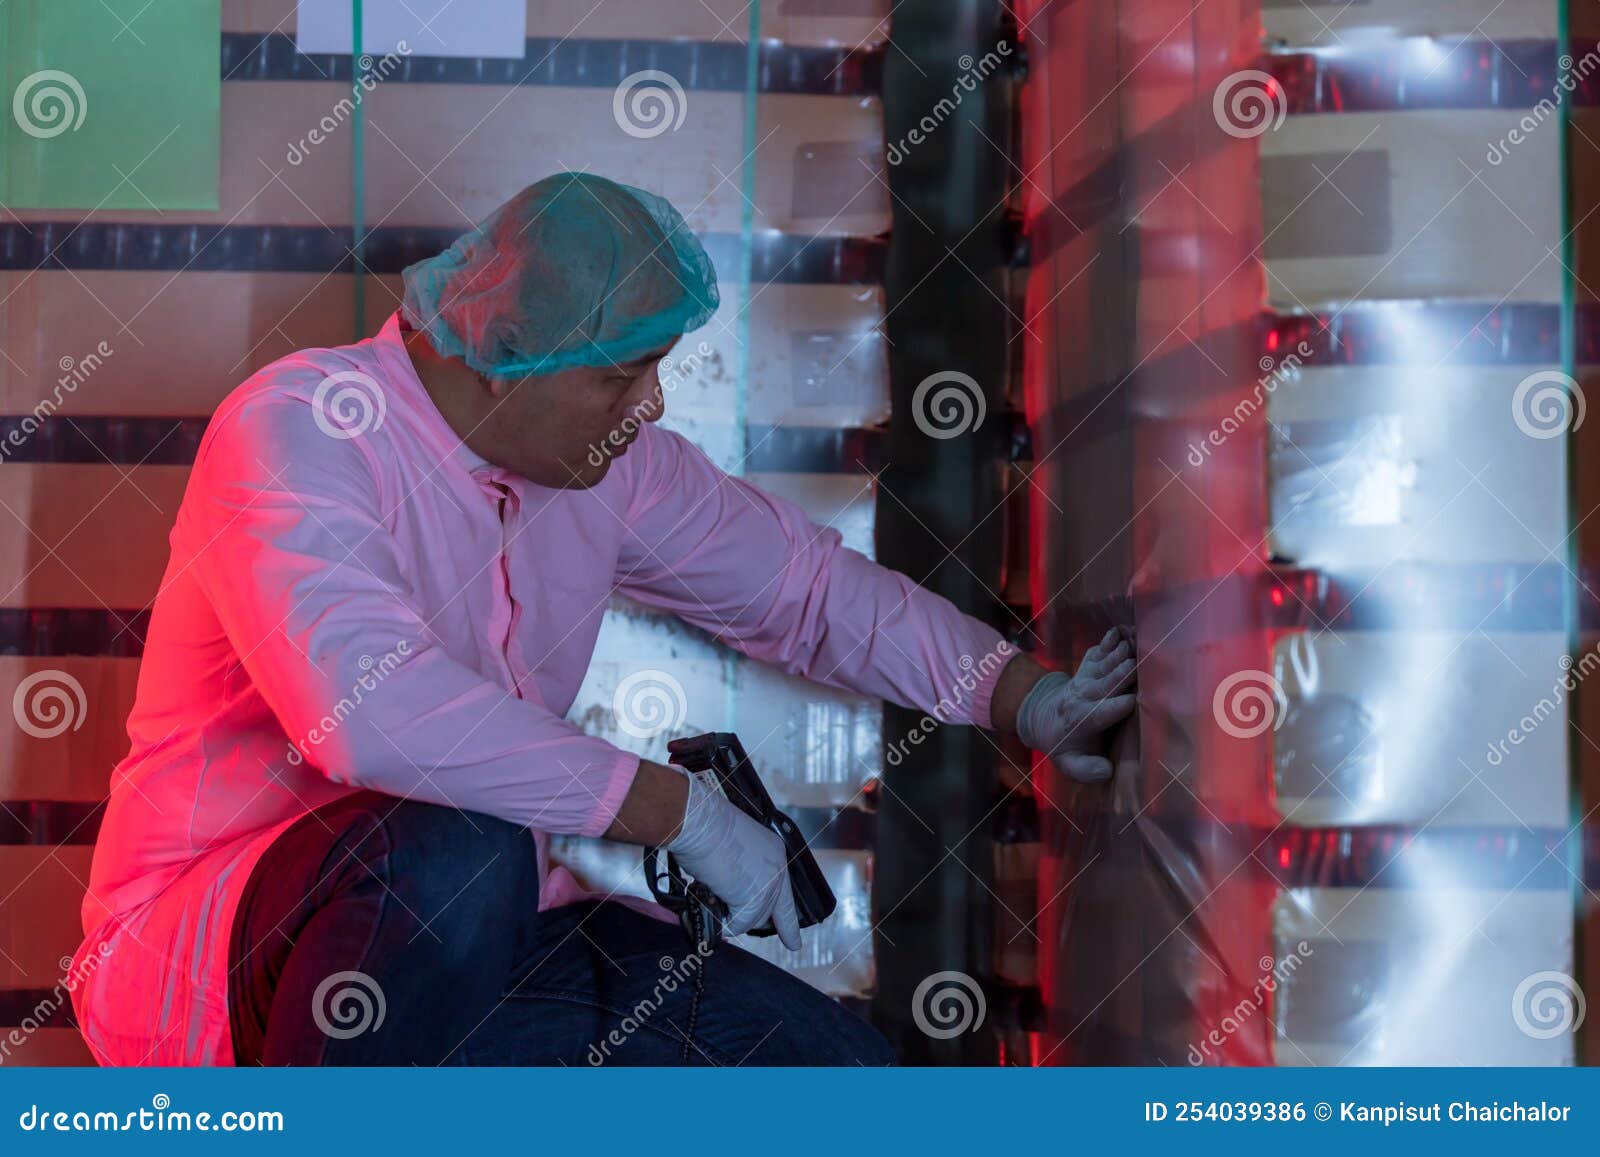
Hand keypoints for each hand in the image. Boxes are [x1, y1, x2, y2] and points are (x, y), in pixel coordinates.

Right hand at [667, 773, 801, 948]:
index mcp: (774, 852)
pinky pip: (736, 924)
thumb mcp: (731, 849)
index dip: (788, 922)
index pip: (785, 895)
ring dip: (728, 915)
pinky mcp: (753, 899)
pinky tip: (710, 899)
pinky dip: (720, 919)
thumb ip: (739, 874)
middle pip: (768, 911)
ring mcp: (768, 885)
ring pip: (751, 920)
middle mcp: (777, 868)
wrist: (700, 821)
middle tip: (727, 918)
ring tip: (709, 893)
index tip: (794, 943)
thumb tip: (728, 896)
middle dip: (748, 918)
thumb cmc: (706, 826)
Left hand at [1016, 627, 1136, 782]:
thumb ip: (1086, 769)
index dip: (1118, 707)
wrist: (1042, 718)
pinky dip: (1110, 641)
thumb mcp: (1069, 764)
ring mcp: (1083, 680)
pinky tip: (1121, 630)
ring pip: (1104, 665)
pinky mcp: (1086, 668)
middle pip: (1107, 684)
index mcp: (1081, 721)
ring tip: (1137, 642)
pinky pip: (1098, 653)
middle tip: (1144, 663)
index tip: (1135, 701)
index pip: (1102, 713)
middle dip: (1124, 674)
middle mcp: (1082, 697)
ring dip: (1120, 653)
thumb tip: (1106, 771)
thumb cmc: (1064, 745)